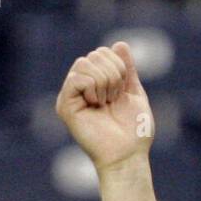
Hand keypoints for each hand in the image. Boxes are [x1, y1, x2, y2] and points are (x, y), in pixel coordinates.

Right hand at [55, 42, 153, 172]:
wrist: (128, 156)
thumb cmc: (134, 133)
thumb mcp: (135, 94)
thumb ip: (127, 70)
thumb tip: (120, 44)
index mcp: (97, 83)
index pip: (103, 52)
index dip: (119, 67)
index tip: (122, 93)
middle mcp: (82, 87)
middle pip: (94, 55)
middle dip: (113, 75)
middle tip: (114, 101)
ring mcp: (72, 95)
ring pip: (84, 62)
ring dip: (104, 82)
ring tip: (106, 104)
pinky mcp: (65, 105)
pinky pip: (77, 77)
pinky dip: (93, 88)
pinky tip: (96, 105)